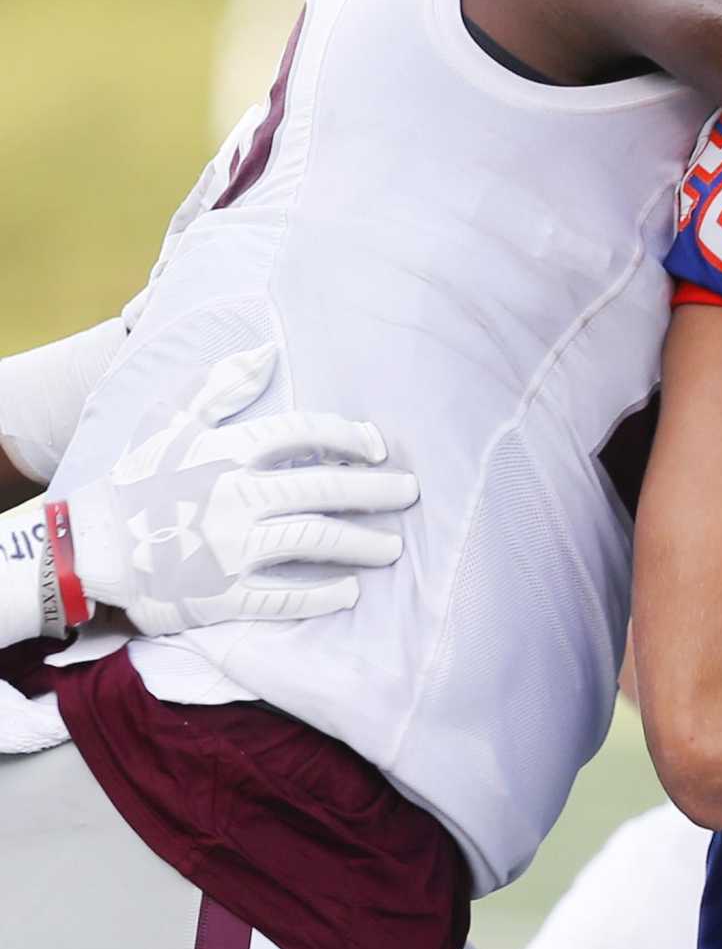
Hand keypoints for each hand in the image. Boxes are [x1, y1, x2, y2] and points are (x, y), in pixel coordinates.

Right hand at [61, 347, 418, 634]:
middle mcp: (234, 498)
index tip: (377, 446)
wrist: (86, 550)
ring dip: (362, 544)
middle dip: (375, 491)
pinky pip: (284, 597)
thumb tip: (266, 352)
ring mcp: (230, 549)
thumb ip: (220, 389)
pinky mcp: (222, 596)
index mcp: (224, 453)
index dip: (347, 437)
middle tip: (409, 494)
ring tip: (391, 547)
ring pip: (315, 541)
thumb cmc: (135, 483)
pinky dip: (323, 595)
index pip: (302, 433)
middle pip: (323, 489)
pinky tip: (350, 592)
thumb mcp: (170, 426)